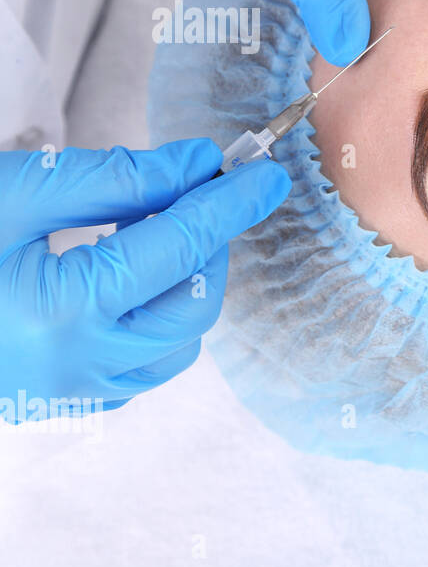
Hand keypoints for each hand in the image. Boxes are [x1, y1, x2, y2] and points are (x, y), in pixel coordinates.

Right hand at [0, 139, 289, 421]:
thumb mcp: (18, 193)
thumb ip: (117, 179)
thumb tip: (199, 165)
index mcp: (62, 311)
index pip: (179, 247)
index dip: (228, 203)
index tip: (264, 172)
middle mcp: (77, 367)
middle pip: (193, 304)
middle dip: (205, 246)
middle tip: (189, 196)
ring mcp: (71, 393)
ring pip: (176, 344)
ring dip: (185, 287)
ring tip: (152, 235)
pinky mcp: (64, 401)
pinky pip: (143, 368)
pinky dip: (156, 322)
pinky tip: (126, 281)